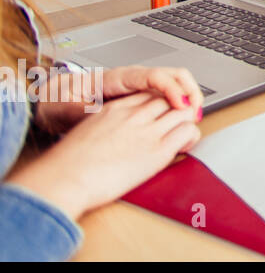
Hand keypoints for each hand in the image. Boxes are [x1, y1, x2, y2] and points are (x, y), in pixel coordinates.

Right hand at [8, 92, 200, 219]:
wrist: (66, 178)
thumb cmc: (68, 165)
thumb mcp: (86, 133)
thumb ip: (104, 128)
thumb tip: (110, 139)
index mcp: (115, 108)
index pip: (149, 94)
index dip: (161, 102)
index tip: (163, 112)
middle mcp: (134, 115)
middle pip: (169, 99)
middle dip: (178, 108)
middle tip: (180, 121)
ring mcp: (148, 130)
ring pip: (184, 111)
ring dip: (187, 121)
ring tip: (183, 134)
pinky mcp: (158, 150)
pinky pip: (187, 132)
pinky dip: (191, 136)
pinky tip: (184, 145)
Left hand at [34, 65, 203, 133]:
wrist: (51, 101)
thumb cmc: (58, 101)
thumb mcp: (64, 107)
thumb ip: (81, 109)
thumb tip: (96, 111)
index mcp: (117, 78)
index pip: (154, 76)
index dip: (172, 89)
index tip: (181, 105)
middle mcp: (133, 79)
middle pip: (173, 74)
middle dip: (191, 90)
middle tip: (196, 112)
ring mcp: (138, 87)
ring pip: (175, 83)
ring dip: (189, 97)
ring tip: (194, 117)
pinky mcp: (140, 98)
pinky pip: (168, 95)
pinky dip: (181, 104)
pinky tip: (182, 119)